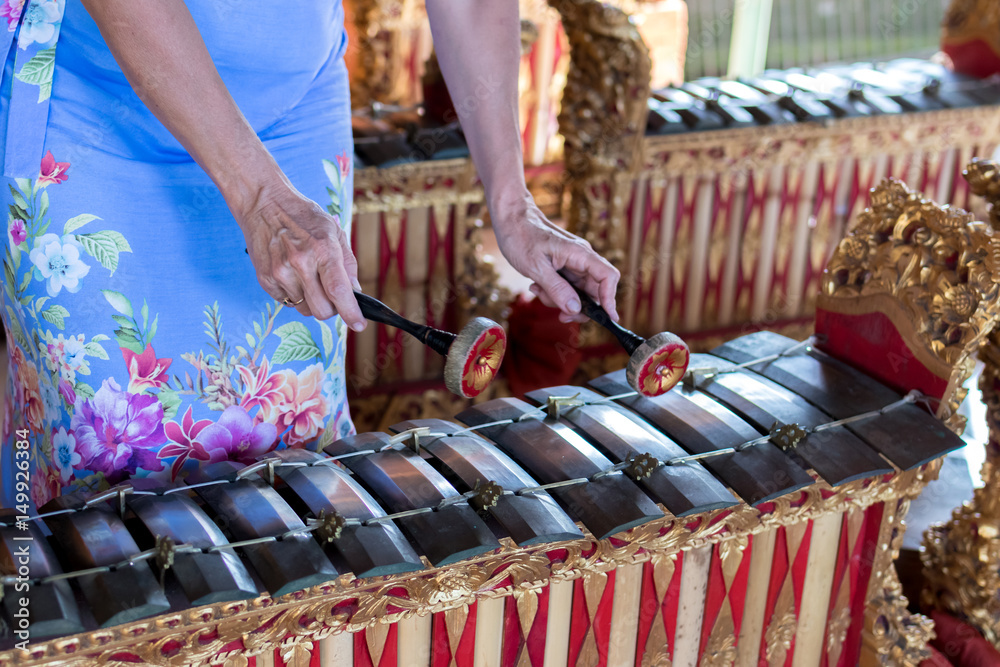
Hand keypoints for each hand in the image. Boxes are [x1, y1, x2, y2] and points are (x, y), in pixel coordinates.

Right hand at [235, 181, 365, 330]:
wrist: (264, 204)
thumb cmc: (303, 217)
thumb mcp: (334, 231)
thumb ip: (347, 263)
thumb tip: (355, 292)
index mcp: (322, 249)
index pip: (339, 291)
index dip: (351, 312)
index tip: (358, 324)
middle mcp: (300, 263)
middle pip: (321, 310)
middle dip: (332, 309)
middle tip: (333, 296)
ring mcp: (280, 273)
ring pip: (304, 310)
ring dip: (312, 301)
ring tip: (308, 277)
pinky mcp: (265, 279)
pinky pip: (287, 303)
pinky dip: (295, 295)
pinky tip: (293, 275)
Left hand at [492, 194, 619, 323]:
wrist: (511, 217)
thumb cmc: (521, 236)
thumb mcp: (535, 266)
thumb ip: (557, 289)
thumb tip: (575, 308)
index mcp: (580, 253)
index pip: (608, 276)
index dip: (610, 298)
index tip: (607, 318)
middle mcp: (581, 258)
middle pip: (595, 290)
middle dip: (579, 307)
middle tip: (560, 315)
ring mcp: (573, 262)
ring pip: (579, 292)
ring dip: (561, 300)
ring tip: (538, 290)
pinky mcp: (564, 266)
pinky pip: (567, 286)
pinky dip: (554, 293)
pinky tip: (537, 286)